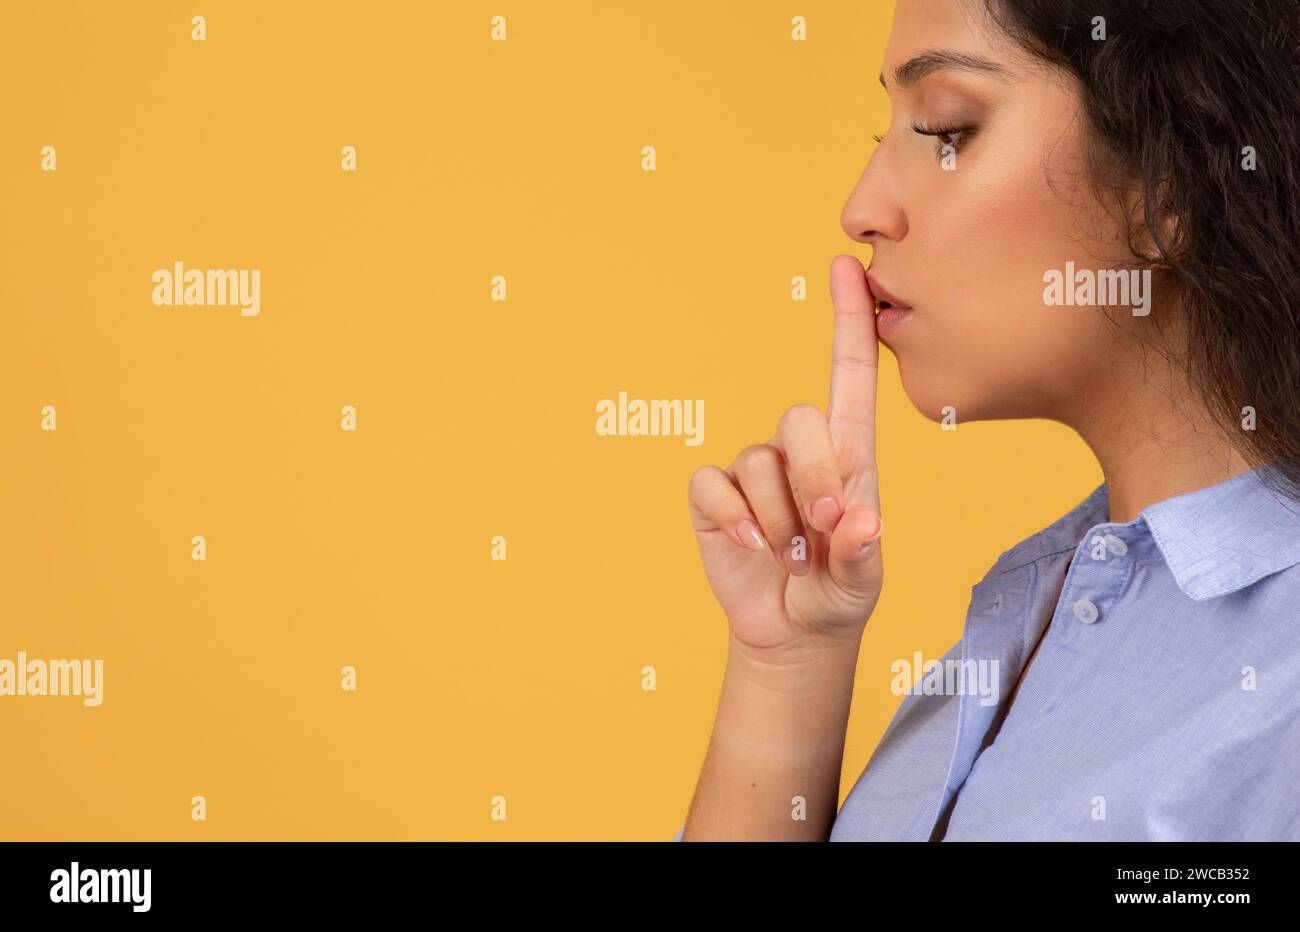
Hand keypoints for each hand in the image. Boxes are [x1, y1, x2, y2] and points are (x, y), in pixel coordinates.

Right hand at [687, 254, 883, 656]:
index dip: (850, 319)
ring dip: (778, 521)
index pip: (851, 374)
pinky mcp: (715, 497)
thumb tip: (860, 522)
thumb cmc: (839, 594)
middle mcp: (800, 451)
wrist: (793, 633)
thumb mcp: (862, 582)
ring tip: (792, 557)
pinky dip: (733, 521)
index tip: (848, 265)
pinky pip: (713, 486)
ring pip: (758, 464)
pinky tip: (751, 549)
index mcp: (850, 455)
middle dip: (814, 479)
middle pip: (798, 417)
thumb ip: (862, 554)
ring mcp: (754, 471)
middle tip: (823, 533)